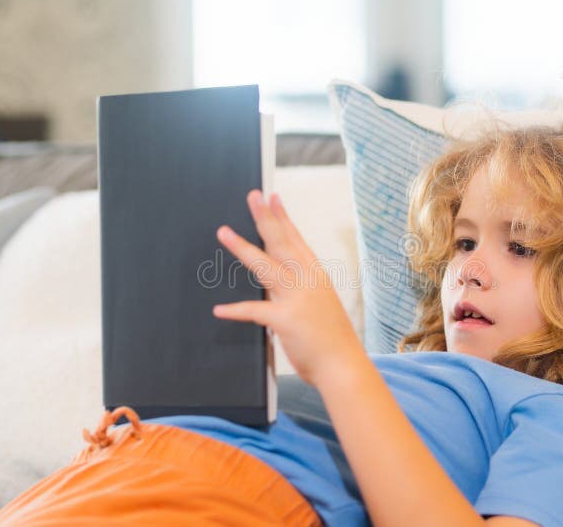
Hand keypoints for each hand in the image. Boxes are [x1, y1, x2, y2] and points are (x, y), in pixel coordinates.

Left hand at [213, 190, 362, 385]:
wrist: (344, 365)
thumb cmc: (332, 340)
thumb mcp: (318, 306)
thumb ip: (295, 292)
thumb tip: (272, 287)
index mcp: (316, 275)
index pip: (296, 240)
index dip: (283, 218)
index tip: (273, 198)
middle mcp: (308, 280)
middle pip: (281, 242)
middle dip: (264, 217)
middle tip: (253, 196)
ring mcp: (297, 298)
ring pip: (264, 266)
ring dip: (241, 248)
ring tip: (223, 232)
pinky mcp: (286, 319)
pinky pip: (254, 311)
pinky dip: (235, 312)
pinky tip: (219, 309)